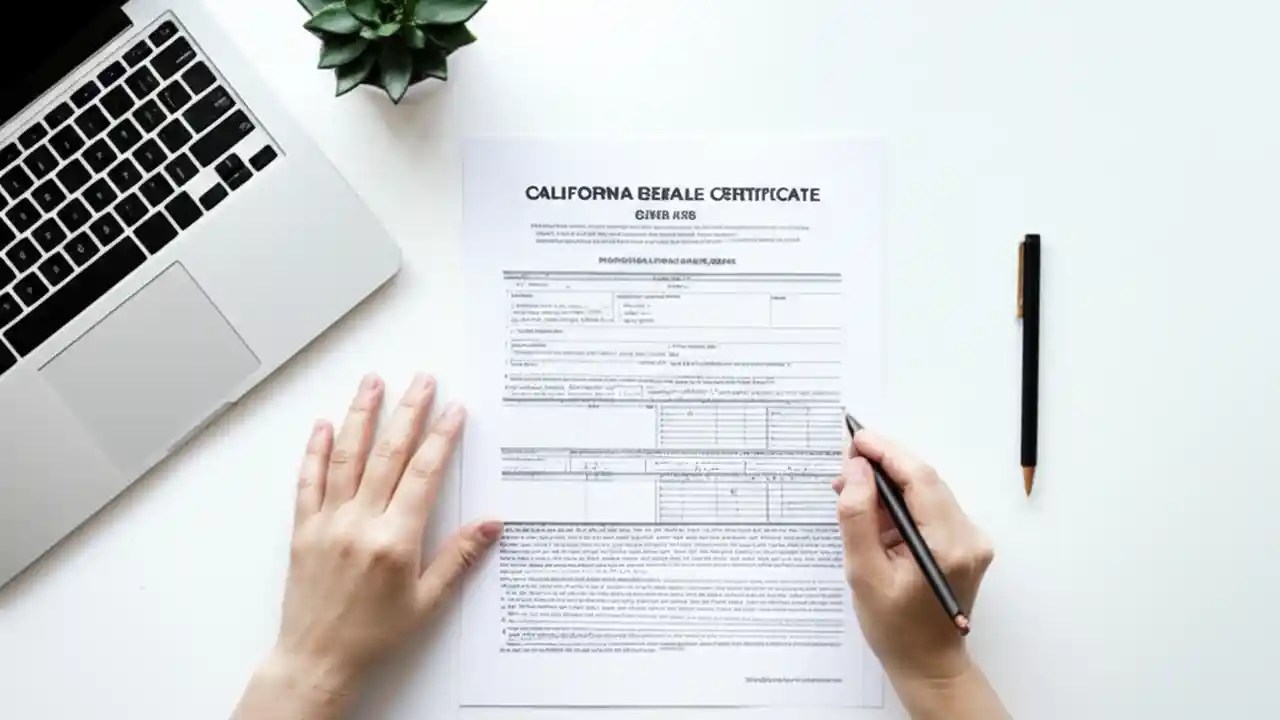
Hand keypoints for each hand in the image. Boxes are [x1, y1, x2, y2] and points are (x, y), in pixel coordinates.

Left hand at [234, 373, 501, 719]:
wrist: (317, 659)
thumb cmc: (373, 636)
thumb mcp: (427, 602)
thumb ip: (458, 557)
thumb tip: (490, 525)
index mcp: (395, 540)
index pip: (423, 474)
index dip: (441, 437)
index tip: (454, 411)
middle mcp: (359, 524)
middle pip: (387, 454)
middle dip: (408, 412)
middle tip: (422, 381)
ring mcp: (328, 523)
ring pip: (347, 457)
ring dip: (362, 415)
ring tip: (373, 383)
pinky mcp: (304, 530)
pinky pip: (309, 481)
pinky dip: (317, 450)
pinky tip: (325, 426)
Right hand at [834, 429, 1000, 717]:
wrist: (929, 664)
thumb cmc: (895, 629)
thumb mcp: (864, 574)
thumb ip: (857, 518)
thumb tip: (854, 471)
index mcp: (949, 546)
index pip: (920, 479)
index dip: (886, 452)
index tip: (855, 439)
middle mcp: (969, 537)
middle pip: (924, 480)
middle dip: (883, 465)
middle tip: (843, 462)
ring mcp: (970, 539)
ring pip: (925, 491)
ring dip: (889, 483)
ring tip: (849, 488)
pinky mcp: (962, 542)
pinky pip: (928, 507)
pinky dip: (899, 502)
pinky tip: (872, 508)